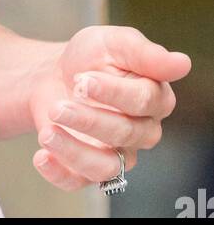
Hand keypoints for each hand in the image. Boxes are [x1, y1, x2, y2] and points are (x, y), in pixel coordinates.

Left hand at [27, 25, 190, 190]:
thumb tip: (181, 63)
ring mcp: (116, 154)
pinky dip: (59, 172)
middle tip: (60, 104)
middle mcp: (142, 131)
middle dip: (89, 119)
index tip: (83, 79)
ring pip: (105, 166)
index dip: (113, 92)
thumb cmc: (90, 57)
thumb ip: (144, 53)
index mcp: (155, 98)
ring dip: (73, 151)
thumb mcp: (113, 43)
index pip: (143, 101)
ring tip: (47, 132)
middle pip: (124, 133)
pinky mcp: (88, 169)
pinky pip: (78, 182)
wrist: (55, 74)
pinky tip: (41, 156)